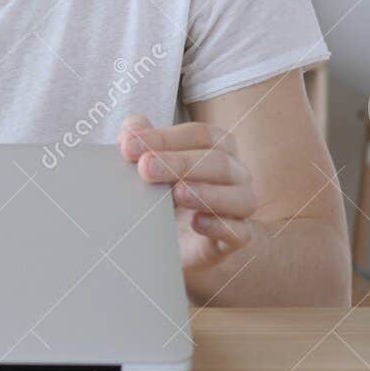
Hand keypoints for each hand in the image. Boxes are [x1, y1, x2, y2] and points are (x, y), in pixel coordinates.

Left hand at [118, 114, 258, 272]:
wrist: (175, 239)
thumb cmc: (166, 192)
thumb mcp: (150, 164)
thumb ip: (141, 142)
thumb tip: (131, 131)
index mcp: (218, 147)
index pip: (199, 135)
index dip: (165, 138)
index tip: (129, 146)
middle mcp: (236, 174)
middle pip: (217, 161)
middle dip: (179, 163)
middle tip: (146, 168)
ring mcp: (240, 207)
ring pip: (238, 196)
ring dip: (207, 193)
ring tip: (177, 194)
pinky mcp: (238, 238)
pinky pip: (240, 232)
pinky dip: (220, 226)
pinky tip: (197, 222)